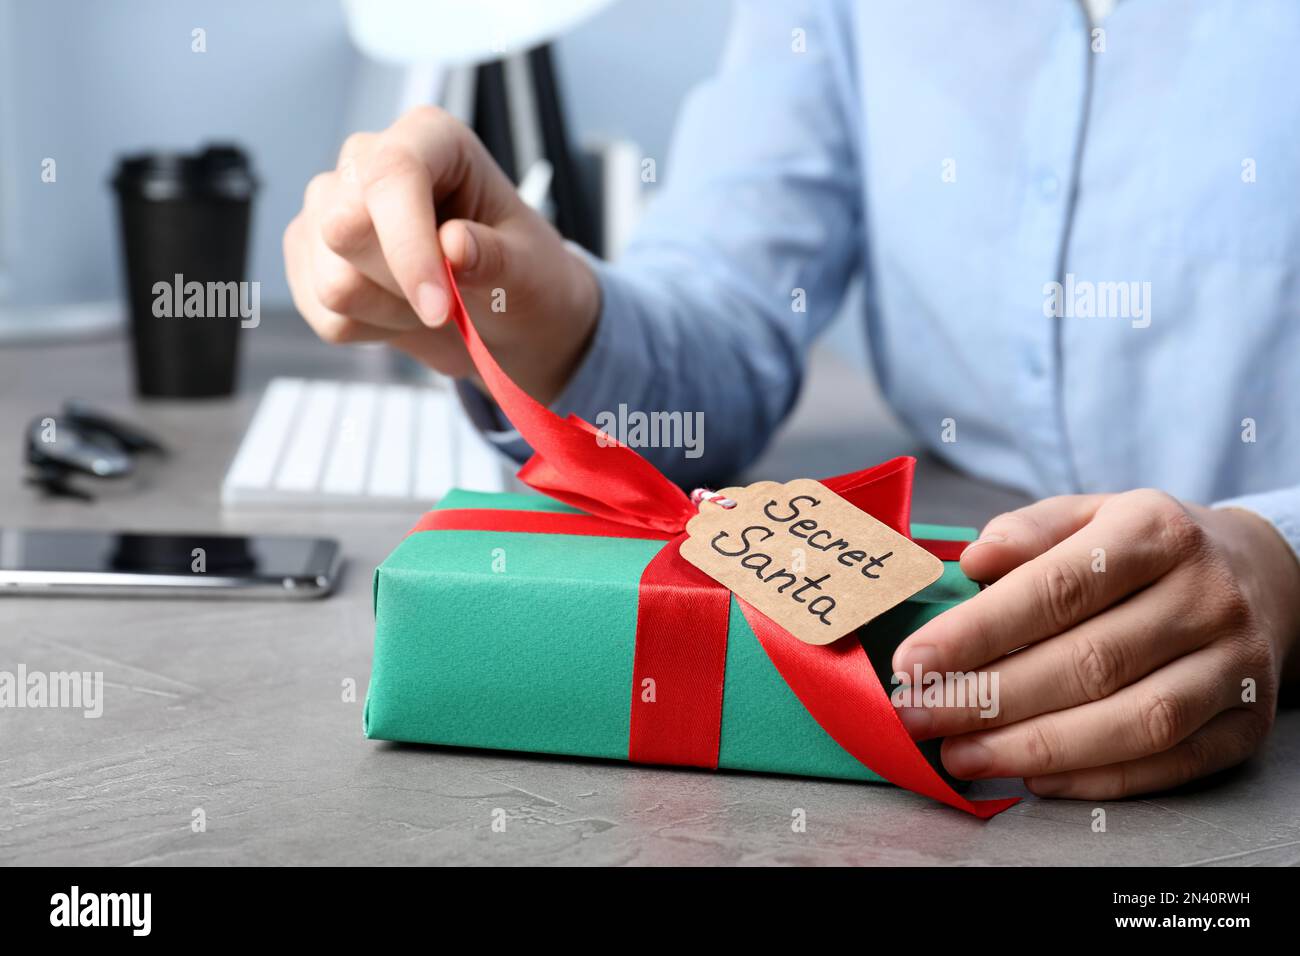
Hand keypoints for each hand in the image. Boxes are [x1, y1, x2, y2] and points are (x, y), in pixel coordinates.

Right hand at [283, 106, 600, 403]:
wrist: (500, 316)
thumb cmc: (520, 277)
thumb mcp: (529, 270)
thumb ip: (496, 257)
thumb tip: (454, 245)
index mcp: (430, 139)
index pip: (393, 173)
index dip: (408, 244)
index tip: (439, 307)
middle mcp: (366, 162)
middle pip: (344, 229)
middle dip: (401, 284)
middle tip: (452, 298)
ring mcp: (328, 208)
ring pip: (333, 283)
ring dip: (392, 312)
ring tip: (430, 301)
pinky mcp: (308, 256)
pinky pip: (325, 315)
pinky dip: (371, 330)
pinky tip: (401, 311)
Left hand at [891, 489, 1299, 798]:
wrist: (1259, 578)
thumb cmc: (1142, 551)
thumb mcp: (1087, 515)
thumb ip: (1027, 532)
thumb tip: (972, 561)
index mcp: (1155, 530)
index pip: (1055, 588)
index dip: (977, 632)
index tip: (913, 662)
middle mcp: (1206, 596)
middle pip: (1089, 662)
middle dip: (990, 698)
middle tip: (920, 716)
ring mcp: (1235, 665)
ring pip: (1132, 721)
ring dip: (1034, 748)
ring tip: (961, 755)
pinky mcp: (1246, 725)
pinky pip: (1167, 764)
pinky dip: (1095, 780)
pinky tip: (1032, 776)